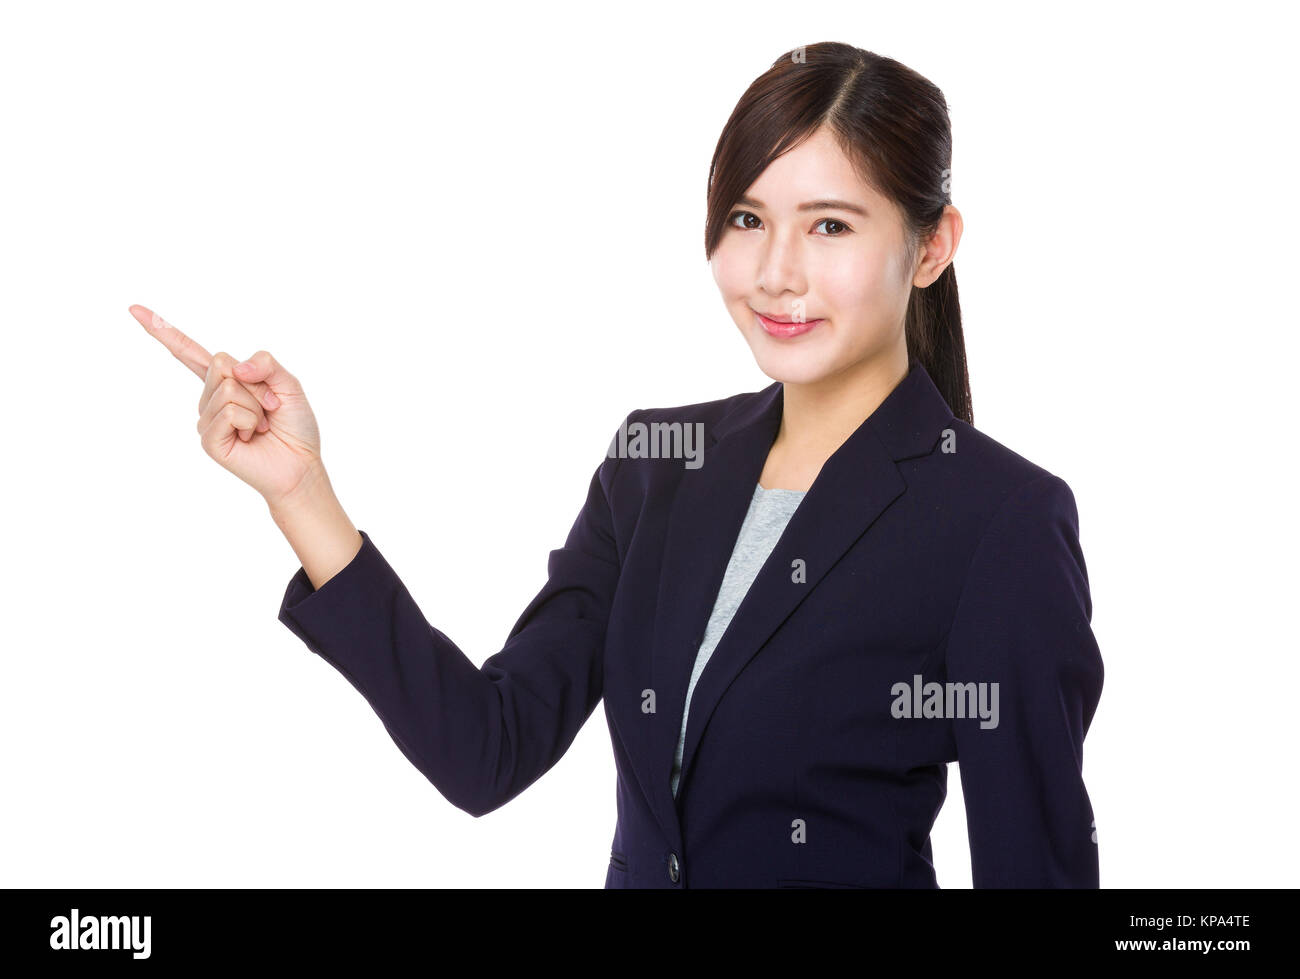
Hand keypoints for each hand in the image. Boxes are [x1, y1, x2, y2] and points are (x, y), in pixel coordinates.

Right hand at [130, 304, 323, 507]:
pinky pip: (229, 413)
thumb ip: (267, 364)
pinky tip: (251, 436)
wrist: (300, 465)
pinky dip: (250, 421)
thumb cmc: (295, 426)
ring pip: (228, 389)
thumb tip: (234, 366)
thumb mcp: (289, 385)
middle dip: (255, 383)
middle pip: (221, 364)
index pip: (189, 352)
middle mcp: (210, 397)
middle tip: (269, 407)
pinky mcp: (208, 439)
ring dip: (257, 406)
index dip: (162, 331)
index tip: (134, 309)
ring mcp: (206, 418)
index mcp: (225, 380)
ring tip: (262, 425)